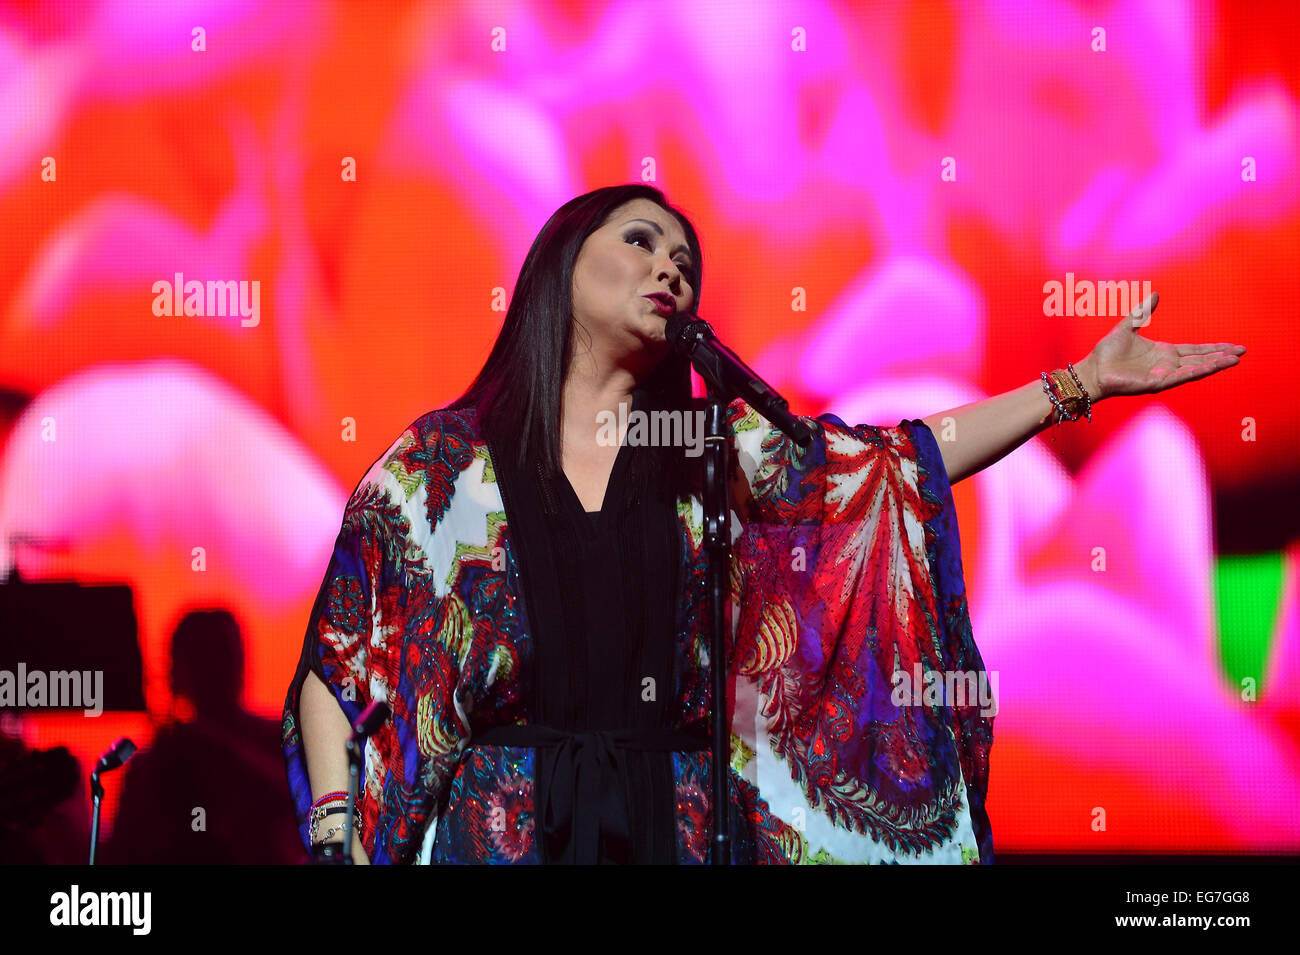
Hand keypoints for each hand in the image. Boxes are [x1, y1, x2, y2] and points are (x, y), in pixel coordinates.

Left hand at [1077, 292, 1244, 400]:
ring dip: (1215, 365)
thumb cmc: (1107, 353)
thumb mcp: (1128, 327)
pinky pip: (1180, 377)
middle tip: (1243, 352)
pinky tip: (1211, 367)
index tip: (1232, 346)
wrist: (1092, 370)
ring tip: (1235, 360)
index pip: (1195, 350)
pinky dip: (1196, 372)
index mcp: (1163, 353)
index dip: (1213, 348)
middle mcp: (1167, 365)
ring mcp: (1163, 376)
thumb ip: (1142, 313)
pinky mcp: (1156, 384)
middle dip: (1221, 356)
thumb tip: (1156, 294)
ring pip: (1195, 369)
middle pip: (1201, 360)